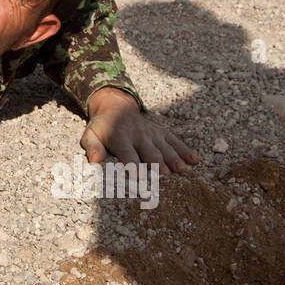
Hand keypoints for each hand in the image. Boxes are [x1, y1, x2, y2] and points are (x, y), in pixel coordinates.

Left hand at [80, 86, 197, 172]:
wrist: (116, 107)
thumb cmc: (102, 128)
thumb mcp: (90, 135)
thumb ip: (92, 148)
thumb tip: (94, 162)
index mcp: (120, 137)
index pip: (127, 152)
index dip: (133, 164)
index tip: (138, 177)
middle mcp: (138, 135)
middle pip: (149, 151)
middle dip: (156, 163)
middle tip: (164, 177)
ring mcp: (152, 133)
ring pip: (164, 147)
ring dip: (173, 158)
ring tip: (181, 170)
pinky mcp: (162, 132)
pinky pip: (175, 141)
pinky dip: (185, 150)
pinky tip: (194, 160)